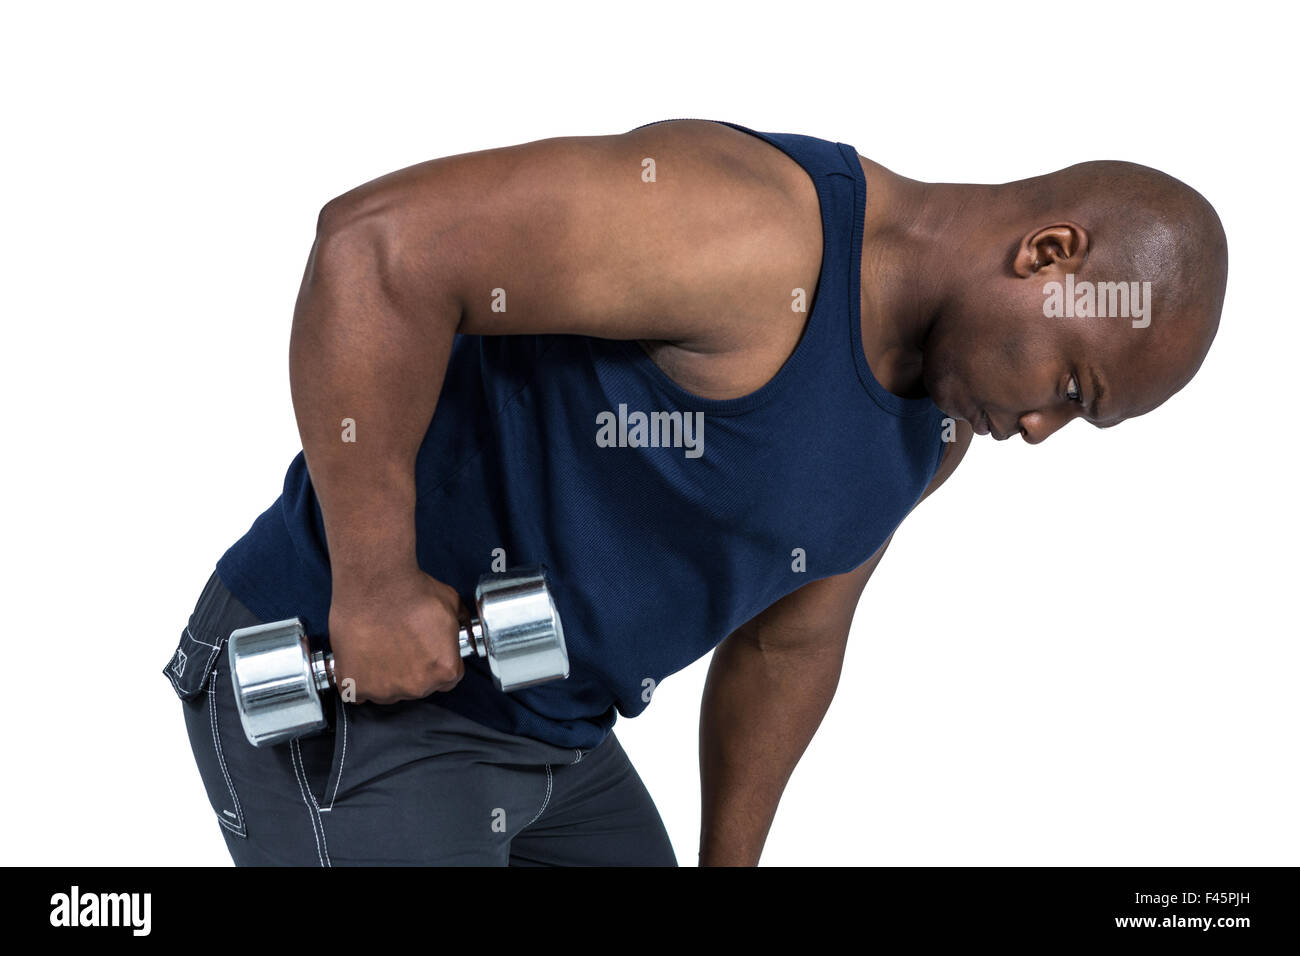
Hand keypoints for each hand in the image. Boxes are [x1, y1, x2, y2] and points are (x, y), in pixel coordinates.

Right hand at [327, 568, 466, 703]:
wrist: (377, 584)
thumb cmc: (412, 592)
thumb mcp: (452, 604)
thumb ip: (460, 624)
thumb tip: (462, 625)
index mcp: (445, 670)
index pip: (447, 678)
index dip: (436, 662)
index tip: (426, 651)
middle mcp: (417, 686)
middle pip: (417, 686)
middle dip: (411, 669)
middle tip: (401, 644)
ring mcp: (385, 690)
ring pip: (387, 691)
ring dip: (383, 675)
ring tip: (378, 646)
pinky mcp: (356, 685)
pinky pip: (356, 692)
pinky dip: (356, 679)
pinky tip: (359, 658)